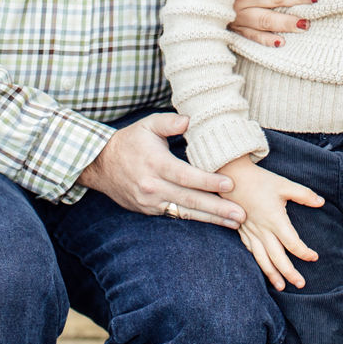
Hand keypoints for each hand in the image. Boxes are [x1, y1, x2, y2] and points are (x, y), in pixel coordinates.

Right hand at [76, 113, 244, 226]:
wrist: (101, 165)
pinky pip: (175, 215)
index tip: (230, 185)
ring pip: (185, 213)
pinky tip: (214, 221)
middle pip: (190, 200)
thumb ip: (169, 122)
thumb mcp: (147, 125)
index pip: (186, 176)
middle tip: (241, 215)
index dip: (208, 181)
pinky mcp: (149, 211)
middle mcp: (153, 187)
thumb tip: (190, 120)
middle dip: (218, 209)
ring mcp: (150, 202)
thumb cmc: (130, 141)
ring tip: (235, 223)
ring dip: (212, 219)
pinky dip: (195, 219)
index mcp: (155, 164)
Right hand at [221, 157, 324, 290]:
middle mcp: (263, 230)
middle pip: (278, 257)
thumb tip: (321, 202)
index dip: (304, 252)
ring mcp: (251, 232)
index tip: (314, 257)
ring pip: (263, 259)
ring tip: (282, 287)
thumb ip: (304, 194)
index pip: (292, 243)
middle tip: (301, 284)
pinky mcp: (242, 231)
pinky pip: (251, 251)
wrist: (233, 177)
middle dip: (289, 273)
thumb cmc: (260, 180)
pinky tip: (264, 269)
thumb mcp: (284, 184)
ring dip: (272, 274)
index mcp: (275, 220)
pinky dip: (259, 263)